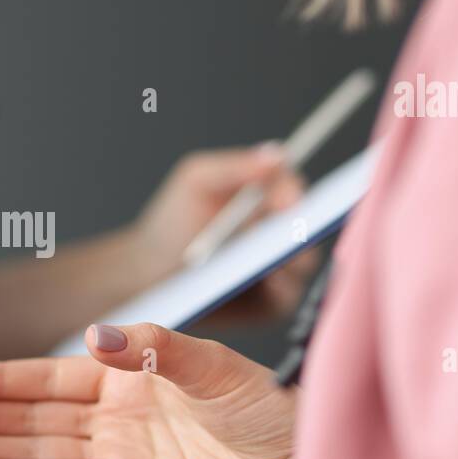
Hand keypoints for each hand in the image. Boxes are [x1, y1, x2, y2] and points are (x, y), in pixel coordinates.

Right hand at [0, 322, 297, 458]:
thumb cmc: (271, 410)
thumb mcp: (214, 367)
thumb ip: (153, 349)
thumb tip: (97, 335)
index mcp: (129, 372)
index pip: (49, 375)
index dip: (0, 379)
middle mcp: (116, 412)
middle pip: (31, 414)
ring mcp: (119, 454)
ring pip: (37, 450)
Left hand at [128, 145, 318, 320]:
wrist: (149, 272)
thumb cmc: (173, 222)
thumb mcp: (195, 182)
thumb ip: (234, 167)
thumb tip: (277, 155)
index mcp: (267, 197)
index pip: (295, 190)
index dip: (294, 196)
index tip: (285, 202)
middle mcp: (279, 232)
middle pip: (308, 229)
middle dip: (298, 231)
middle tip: (283, 234)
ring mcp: (279, 268)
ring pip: (301, 265)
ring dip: (287, 262)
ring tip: (268, 259)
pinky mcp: (270, 303)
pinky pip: (285, 298)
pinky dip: (277, 291)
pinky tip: (263, 283)